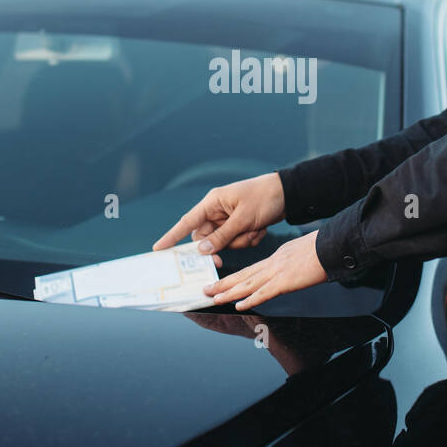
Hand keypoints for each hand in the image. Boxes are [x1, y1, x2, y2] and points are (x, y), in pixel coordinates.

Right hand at [152, 172, 285, 257]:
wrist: (288, 194)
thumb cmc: (264, 197)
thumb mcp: (242, 218)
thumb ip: (221, 236)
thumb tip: (201, 250)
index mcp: (213, 203)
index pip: (187, 222)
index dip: (172, 236)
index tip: (159, 249)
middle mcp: (217, 211)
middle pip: (206, 238)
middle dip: (221, 245)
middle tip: (229, 251)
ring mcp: (228, 220)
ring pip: (224, 243)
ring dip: (241, 240)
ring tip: (256, 227)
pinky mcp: (239, 226)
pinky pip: (237, 242)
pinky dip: (249, 238)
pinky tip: (260, 227)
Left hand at [202, 230, 327, 310]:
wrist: (333, 246)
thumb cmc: (323, 249)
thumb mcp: (301, 254)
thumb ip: (291, 263)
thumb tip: (288, 272)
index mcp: (277, 257)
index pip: (251, 269)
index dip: (235, 277)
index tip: (222, 283)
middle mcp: (273, 263)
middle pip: (243, 275)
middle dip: (223, 284)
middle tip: (206, 290)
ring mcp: (278, 272)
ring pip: (248, 284)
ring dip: (229, 292)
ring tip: (213, 298)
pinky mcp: (286, 281)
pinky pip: (264, 292)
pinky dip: (250, 299)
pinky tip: (238, 304)